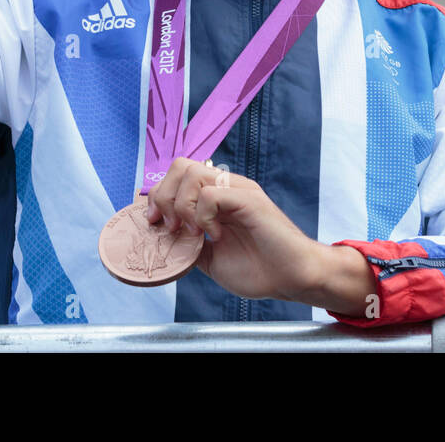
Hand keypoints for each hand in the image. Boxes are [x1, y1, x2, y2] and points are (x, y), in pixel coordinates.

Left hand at [146, 158, 321, 300]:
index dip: (158, 195)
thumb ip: (189, 244)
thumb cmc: (259, 270)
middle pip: (180, 166)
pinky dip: (202, 216)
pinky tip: (215, 235)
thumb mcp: (210, 258)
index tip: (152, 222)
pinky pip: (210, 194)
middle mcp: (226, 187)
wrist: (291, 279)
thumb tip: (163, 238)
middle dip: (163, 197)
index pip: (178, 175)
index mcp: (216, 197)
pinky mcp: (249, 199)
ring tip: (194, 233)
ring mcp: (238, 190)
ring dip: (182, 206)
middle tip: (171, 227)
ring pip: (192, 174)